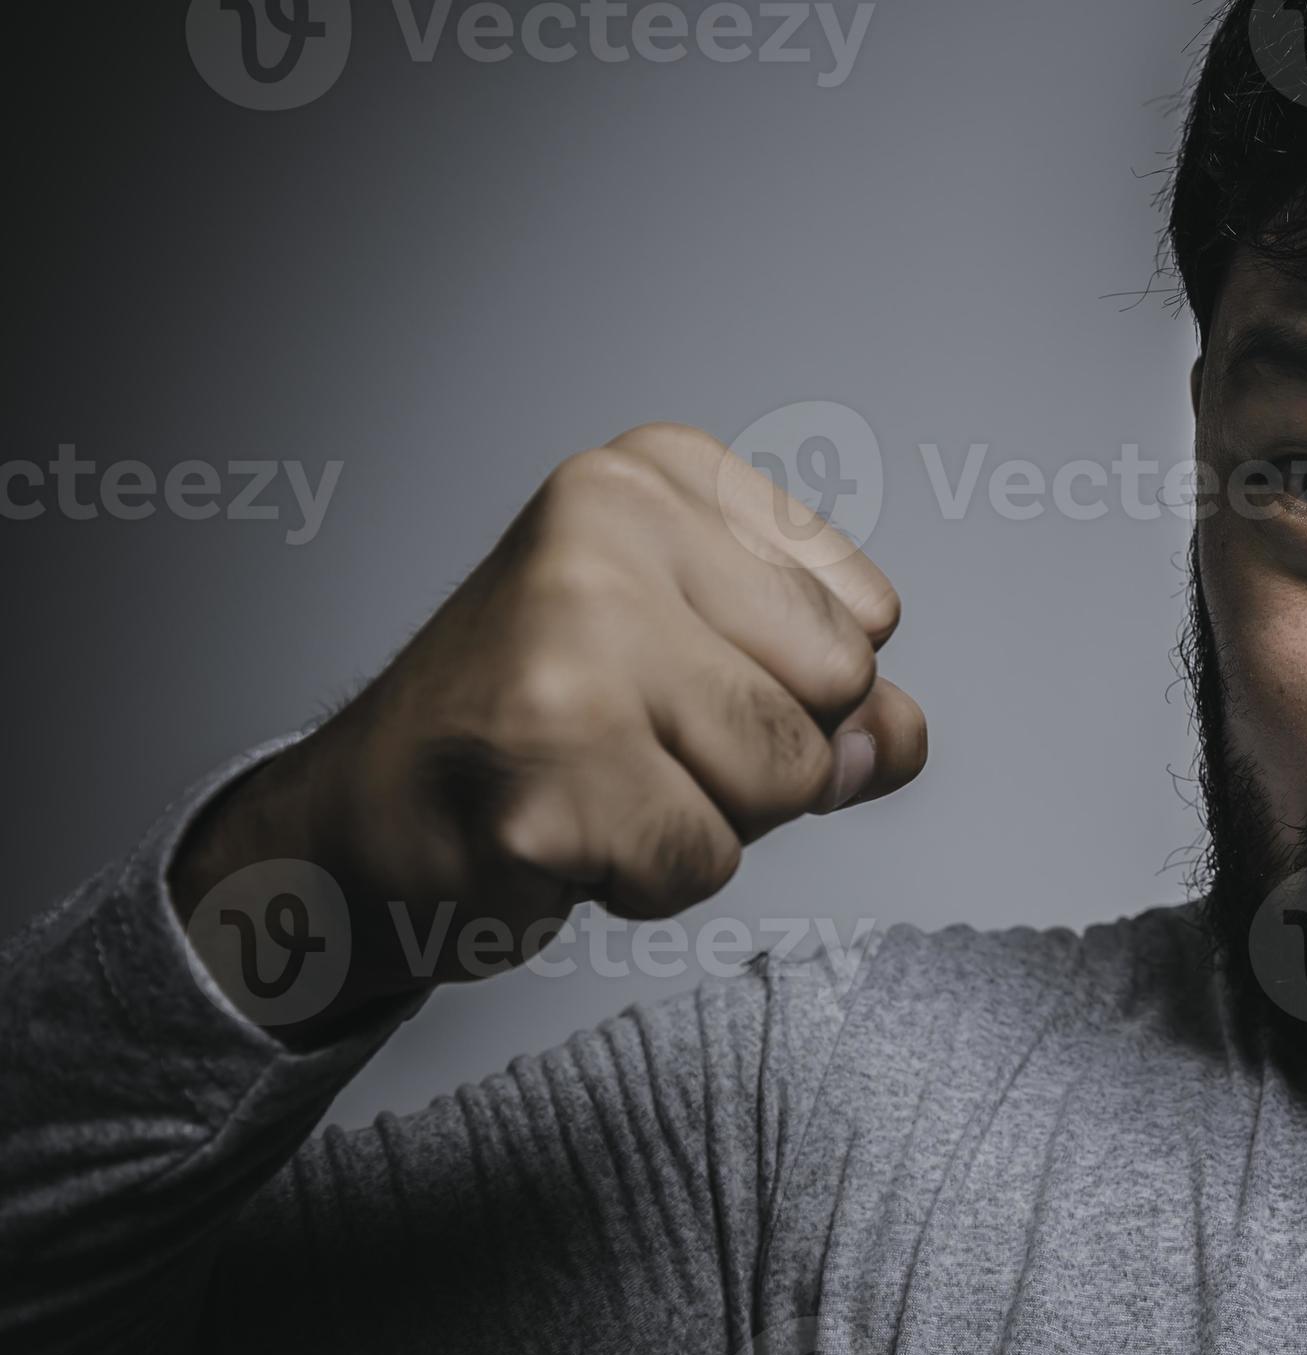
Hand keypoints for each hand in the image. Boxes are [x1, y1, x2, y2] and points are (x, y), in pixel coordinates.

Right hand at [169, 423, 926, 1025]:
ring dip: (710, 822)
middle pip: (838, 690)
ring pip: (787, 779)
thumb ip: (841, 691)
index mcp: (655, 473)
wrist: (364, 818)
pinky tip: (562, 835)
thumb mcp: (715, 662)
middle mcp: (607, 528)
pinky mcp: (546, 773)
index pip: (867, 614)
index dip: (799, 684)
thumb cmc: (550, 729)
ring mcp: (570, 646)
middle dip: (765, 758)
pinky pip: (705, 863)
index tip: (677, 673)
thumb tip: (894, 740)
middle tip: (634, 743)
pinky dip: (650, 880)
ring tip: (602, 784)